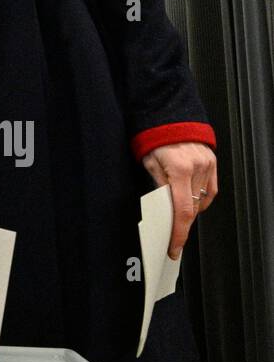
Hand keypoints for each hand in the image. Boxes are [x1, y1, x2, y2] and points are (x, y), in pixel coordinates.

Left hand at [140, 142, 216, 257]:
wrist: (168, 114)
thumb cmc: (154, 136)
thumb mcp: (148, 162)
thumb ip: (159, 186)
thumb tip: (164, 209)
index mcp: (179, 168)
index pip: (182, 210)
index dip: (179, 233)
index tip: (175, 247)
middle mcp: (197, 167)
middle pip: (193, 207)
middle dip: (182, 223)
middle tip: (171, 233)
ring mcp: (207, 164)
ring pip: (202, 200)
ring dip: (191, 209)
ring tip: (178, 211)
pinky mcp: (212, 162)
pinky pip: (211, 190)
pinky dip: (202, 199)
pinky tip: (192, 202)